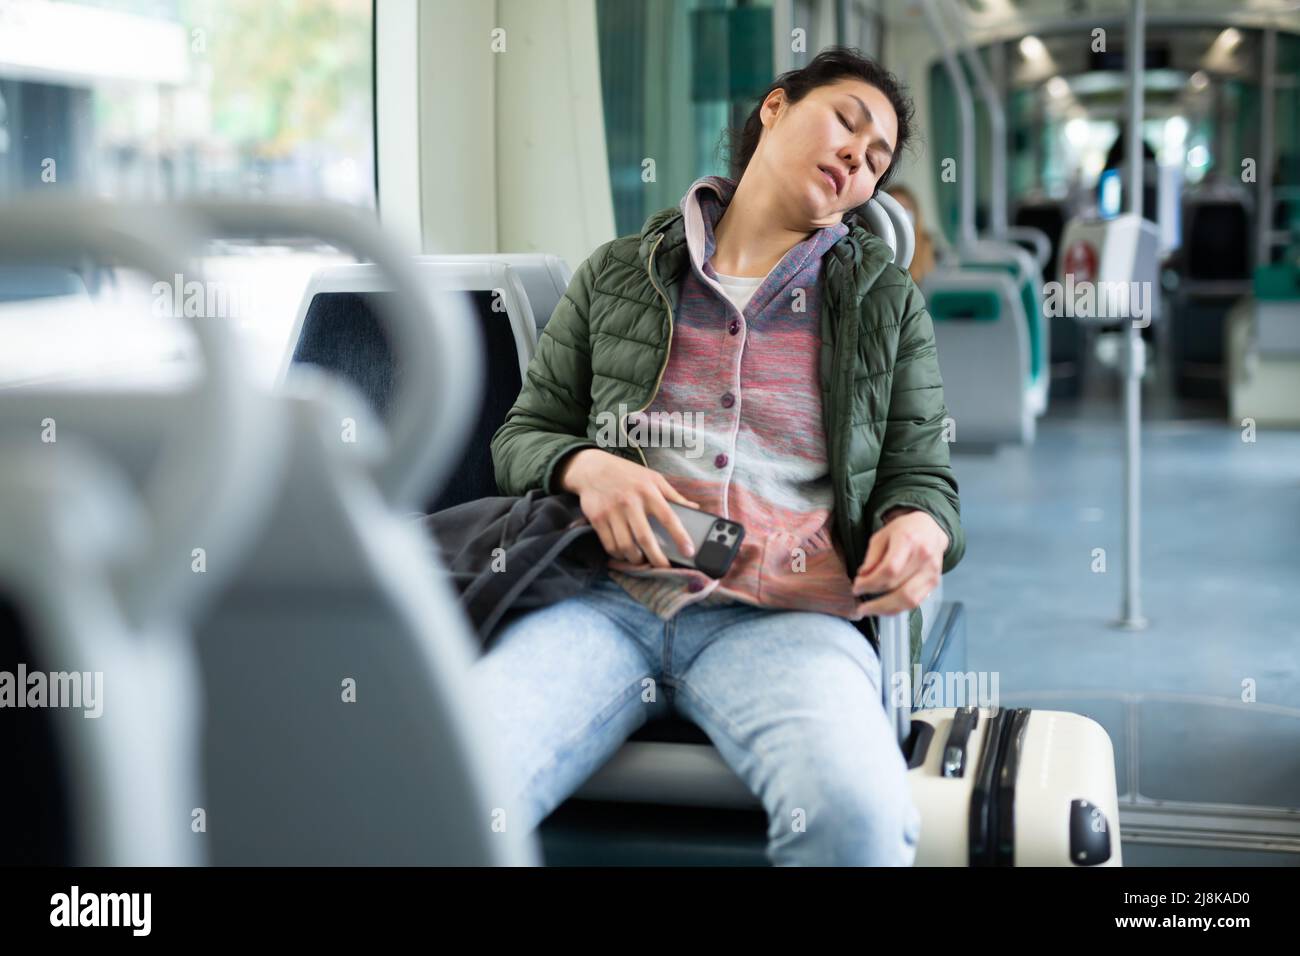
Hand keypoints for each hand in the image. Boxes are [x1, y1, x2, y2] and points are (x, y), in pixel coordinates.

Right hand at [557, 448, 700, 568]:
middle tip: (663, 567)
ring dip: (636, 559)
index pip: (668, 517)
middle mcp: (630, 502)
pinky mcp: (597, 519)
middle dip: (656, 558)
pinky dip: (619, 554)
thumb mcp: (653, 478)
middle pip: (644, 538)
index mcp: (649, 492)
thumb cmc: (628, 475)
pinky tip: (624, 554)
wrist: (592, 468)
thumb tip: (694, 508)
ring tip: (642, 560)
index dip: (680, 536)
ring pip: (625, 546)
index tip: (689, 551)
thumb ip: (673, 495)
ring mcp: (612, 512)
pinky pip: (609, 545)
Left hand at [852, 508, 948, 614]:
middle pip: (899, 588)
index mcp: (908, 541)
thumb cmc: (903, 530)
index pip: (890, 569)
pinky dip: (898, 608)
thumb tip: (863, 577)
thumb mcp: (881, 536)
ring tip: (870, 610)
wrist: (930, 529)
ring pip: (909, 600)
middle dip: (876, 601)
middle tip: (860, 606)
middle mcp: (923, 558)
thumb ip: (872, 556)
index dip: (871, 583)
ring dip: (887, 609)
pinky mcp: (934, 583)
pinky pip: (915, 602)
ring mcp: (932, 572)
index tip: (857, 587)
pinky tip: (884, 608)